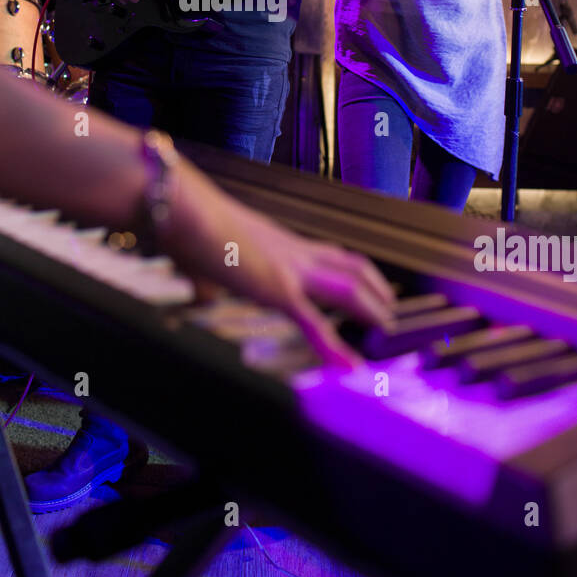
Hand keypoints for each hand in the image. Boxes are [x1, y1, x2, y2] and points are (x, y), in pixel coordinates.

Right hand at [164, 165, 395, 368]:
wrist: (186, 210)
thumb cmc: (189, 223)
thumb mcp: (210, 249)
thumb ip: (213, 271)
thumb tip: (201, 286)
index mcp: (280, 240)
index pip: (327, 253)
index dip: (350, 269)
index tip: (363, 283)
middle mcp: (292, 251)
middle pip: (349, 265)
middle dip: (375, 287)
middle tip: (390, 308)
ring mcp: (290, 269)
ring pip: (348, 288)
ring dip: (372, 309)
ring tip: (386, 330)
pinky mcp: (279, 290)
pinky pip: (315, 324)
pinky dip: (335, 347)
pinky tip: (348, 366)